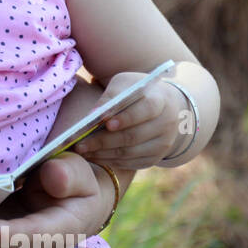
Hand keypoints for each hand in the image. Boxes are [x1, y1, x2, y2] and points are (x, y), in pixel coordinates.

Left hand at [72, 72, 187, 167]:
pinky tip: (92, 156)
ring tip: (82, 150)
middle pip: (133, 136)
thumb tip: (93, 115)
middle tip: (80, 143)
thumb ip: (111, 96)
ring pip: (130, 152)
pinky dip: (109, 161)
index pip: (146, 109)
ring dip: (103, 153)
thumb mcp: (125, 84)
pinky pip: (130, 163)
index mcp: (161, 100)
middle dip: (104, 141)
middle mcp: (166, 124)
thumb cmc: (136, 92)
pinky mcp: (154, 158)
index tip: (105, 123)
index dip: (126, 117)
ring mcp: (163, 144)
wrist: (162, 107)